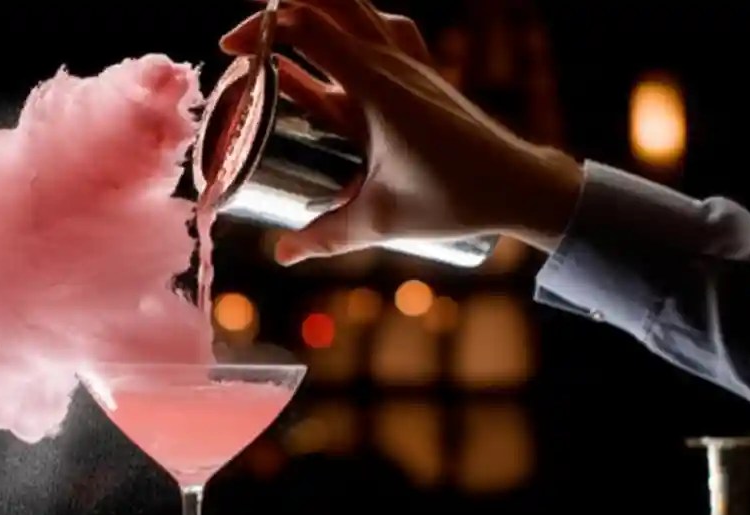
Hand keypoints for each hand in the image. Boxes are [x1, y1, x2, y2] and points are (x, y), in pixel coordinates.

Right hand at [220, 0, 583, 263]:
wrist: (520, 185)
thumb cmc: (455, 200)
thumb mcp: (380, 221)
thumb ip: (325, 237)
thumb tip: (281, 254)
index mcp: (376, 87)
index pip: (309, 29)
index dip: (262, 28)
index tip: (230, 50)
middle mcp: (394, 62)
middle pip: (332, 2)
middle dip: (282, 7)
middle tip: (246, 37)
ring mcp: (412, 61)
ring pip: (359, 8)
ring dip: (318, 8)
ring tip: (282, 28)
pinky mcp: (425, 71)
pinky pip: (387, 27)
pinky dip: (356, 22)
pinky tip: (342, 40)